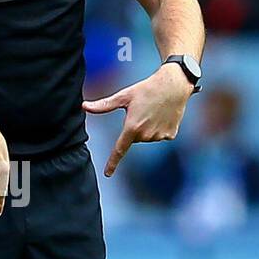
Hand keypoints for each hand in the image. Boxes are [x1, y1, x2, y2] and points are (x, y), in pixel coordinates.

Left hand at [83, 62, 193, 176]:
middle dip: (135, 128)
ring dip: (148, 128)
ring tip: (154, 110)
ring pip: (147, 137)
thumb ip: (104, 105)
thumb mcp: (124, 96)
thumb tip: (84, 106)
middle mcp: (146, 135)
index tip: (107, 174)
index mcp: (132, 127)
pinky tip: (163, 115)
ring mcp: (159, 136)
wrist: (173, 85)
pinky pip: (160, 136)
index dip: (112, 163)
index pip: (119, 150)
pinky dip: (160, 127)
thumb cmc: (146, 89)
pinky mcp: (170, 135)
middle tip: (142, 111)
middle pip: (134, 138)